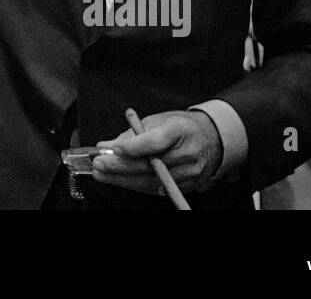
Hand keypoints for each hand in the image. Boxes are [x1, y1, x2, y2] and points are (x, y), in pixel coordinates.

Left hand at [93, 110, 221, 195]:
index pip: (156, 141)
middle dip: (120, 167)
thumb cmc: (180, 128)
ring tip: (103, 174)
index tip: (114, 149)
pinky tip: (121, 180)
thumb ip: (131, 133)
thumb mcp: (157, 121)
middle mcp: (187, 153)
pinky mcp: (188, 186)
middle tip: (99, 165)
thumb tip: (106, 145)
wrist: (210, 140)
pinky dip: (137, 185)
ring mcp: (189, 172)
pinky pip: (157, 189)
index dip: (134, 147)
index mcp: (179, 130)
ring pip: (151, 181)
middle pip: (151, 165)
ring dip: (124, 179)